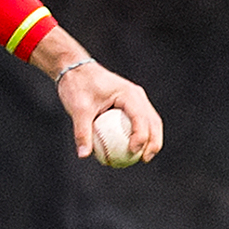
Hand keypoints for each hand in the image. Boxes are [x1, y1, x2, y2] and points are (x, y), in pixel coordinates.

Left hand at [31, 28, 162, 162]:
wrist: (74, 69)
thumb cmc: (77, 86)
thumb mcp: (77, 109)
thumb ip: (82, 132)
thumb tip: (83, 155)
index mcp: (128, 94)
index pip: (140, 117)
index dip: (141, 136)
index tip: (132, 151)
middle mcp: (136, 95)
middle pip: (153, 121)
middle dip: (154, 142)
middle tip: (145, 159)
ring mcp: (135, 99)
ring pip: (150, 122)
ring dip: (151, 140)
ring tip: (143, 158)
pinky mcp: (130, 104)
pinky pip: (139, 122)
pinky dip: (140, 135)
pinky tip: (131, 152)